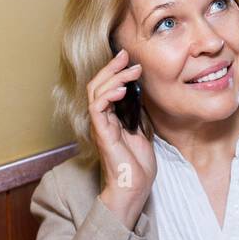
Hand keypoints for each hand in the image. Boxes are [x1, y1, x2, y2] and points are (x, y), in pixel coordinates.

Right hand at [91, 49, 156, 228]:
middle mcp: (101, 119)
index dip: (115, 71)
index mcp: (110, 117)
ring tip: (130, 69)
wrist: (134, 185)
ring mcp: (100, 125)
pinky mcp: (102, 133)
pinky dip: (108, 95)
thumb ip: (137, 112)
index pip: (105, 87)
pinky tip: (121, 89)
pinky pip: (98, 108)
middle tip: (126, 54)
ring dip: (113, 77)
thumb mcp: (142, 130)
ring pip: (96, 92)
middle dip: (111, 67)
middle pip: (97, 85)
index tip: (129, 58)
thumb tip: (141, 92)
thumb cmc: (138, 162)